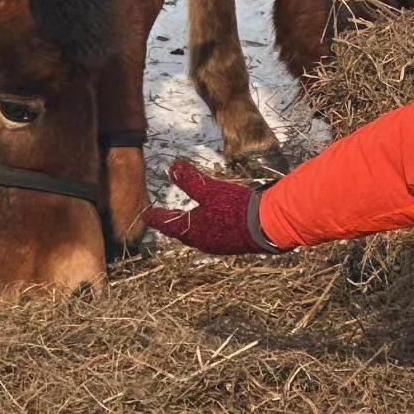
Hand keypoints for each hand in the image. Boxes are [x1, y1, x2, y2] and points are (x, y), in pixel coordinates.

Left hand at [144, 159, 282, 255]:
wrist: (267, 227)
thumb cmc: (234, 208)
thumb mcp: (209, 190)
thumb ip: (190, 180)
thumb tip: (172, 168)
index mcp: (192, 231)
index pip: (167, 223)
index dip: (156, 217)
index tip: (146, 214)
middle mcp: (203, 241)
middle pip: (182, 232)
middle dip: (173, 224)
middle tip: (165, 218)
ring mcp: (219, 245)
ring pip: (199, 235)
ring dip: (191, 226)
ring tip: (189, 220)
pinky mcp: (234, 244)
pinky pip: (214, 236)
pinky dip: (208, 228)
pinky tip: (214, 223)